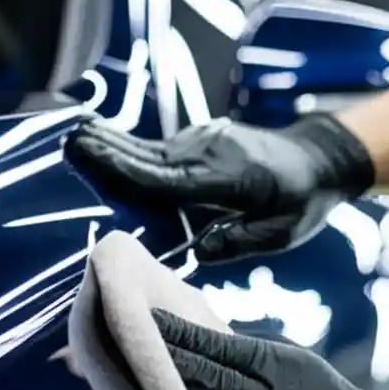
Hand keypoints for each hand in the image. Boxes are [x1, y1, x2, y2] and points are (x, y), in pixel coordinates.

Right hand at [65, 115, 373, 261]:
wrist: (320, 156)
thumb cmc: (303, 200)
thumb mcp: (283, 232)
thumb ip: (240, 240)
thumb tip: (198, 252)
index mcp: (225, 177)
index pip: (165, 178)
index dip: (125, 169)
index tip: (91, 154)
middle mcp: (206, 154)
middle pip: (146, 157)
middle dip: (106, 149)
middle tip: (67, 139)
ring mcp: (200, 144)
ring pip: (147, 150)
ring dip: (111, 145)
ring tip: (73, 137)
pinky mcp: (197, 144)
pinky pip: (157, 152)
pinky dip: (127, 150)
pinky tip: (100, 144)